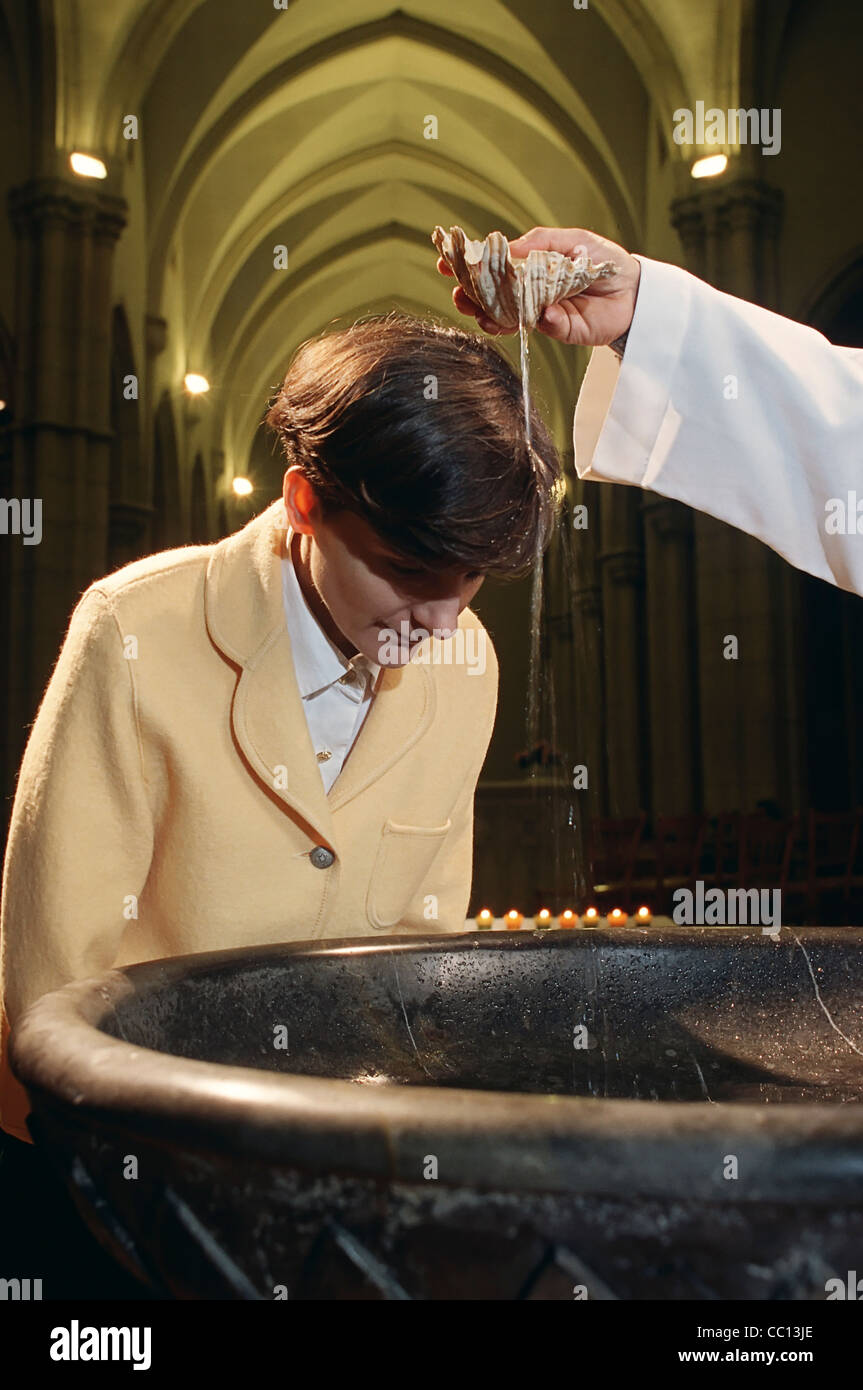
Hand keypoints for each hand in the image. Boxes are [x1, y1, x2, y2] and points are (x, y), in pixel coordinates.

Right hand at [437, 225, 640, 345]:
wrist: (634, 287)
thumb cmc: (601, 259)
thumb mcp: (569, 239)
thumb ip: (538, 241)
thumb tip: (507, 246)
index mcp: (526, 269)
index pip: (490, 270)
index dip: (466, 268)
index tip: (444, 263)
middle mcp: (528, 294)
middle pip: (491, 299)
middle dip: (472, 298)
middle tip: (460, 296)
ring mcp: (541, 314)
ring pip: (509, 319)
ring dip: (494, 318)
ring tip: (484, 314)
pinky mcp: (561, 330)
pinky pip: (544, 327)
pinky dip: (541, 320)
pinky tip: (542, 313)